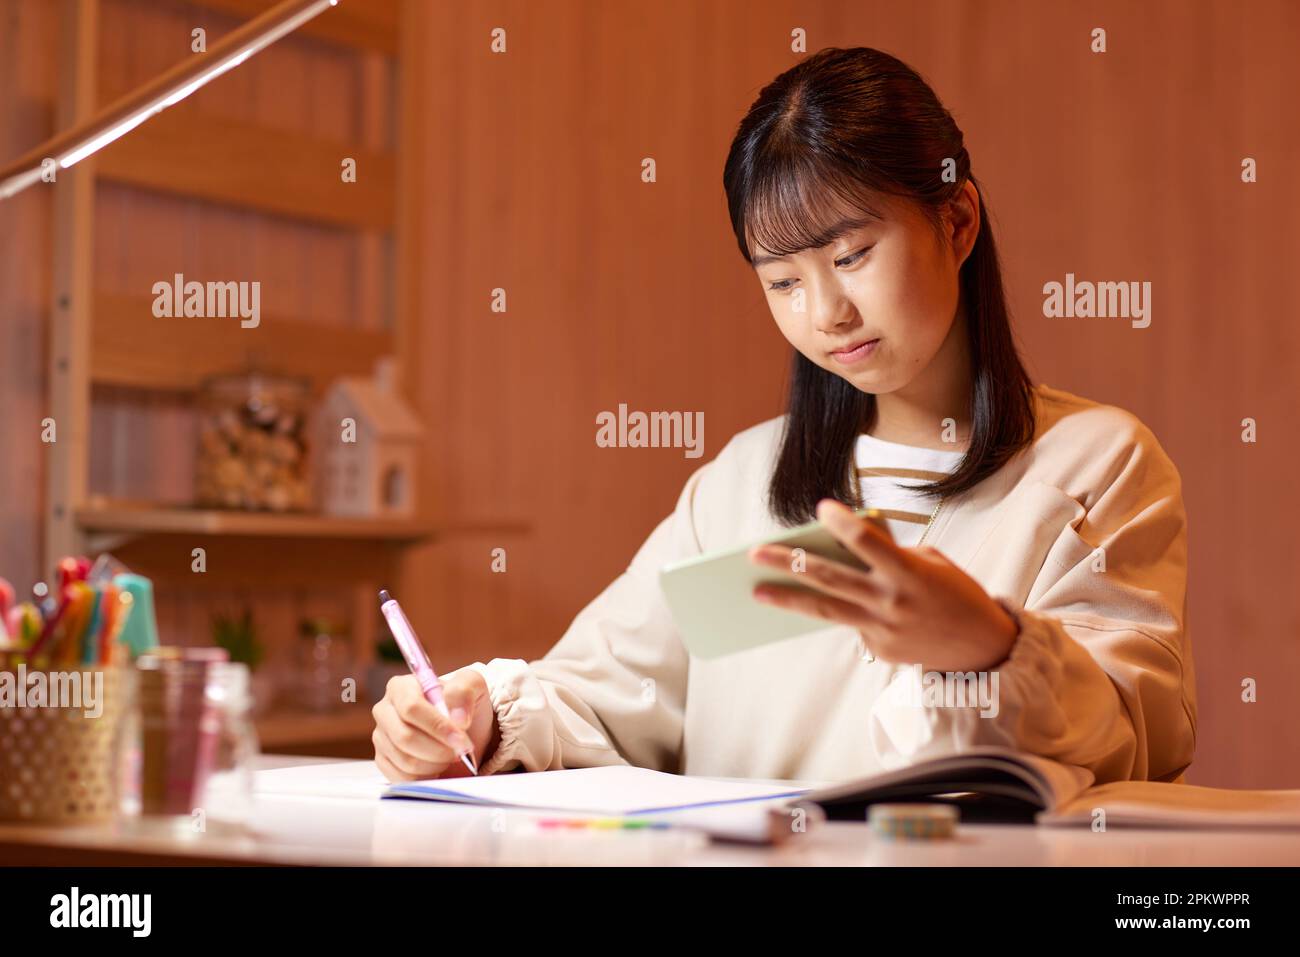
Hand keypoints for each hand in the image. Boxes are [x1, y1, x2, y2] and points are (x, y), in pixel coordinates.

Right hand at [372, 667, 498, 781]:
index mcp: (401, 687)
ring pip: (406, 760)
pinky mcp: (383, 761)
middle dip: (439, 749)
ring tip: (450, 756)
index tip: (460, 739)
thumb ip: (464, 692)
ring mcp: (381, 737)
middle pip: (405, 737)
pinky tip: (438, 766)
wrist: (460, 729)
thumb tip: (457, 718)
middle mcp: (384, 710)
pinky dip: (426, 777)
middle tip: (460, 752)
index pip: (411, 707)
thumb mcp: (473, 686)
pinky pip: (402, 778)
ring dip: (436, 764)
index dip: (437, 726)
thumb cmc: (462, 704)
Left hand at [747, 499, 1018, 672]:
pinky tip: (831, 607)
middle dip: (788, 563)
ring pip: (825, 610)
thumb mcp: (931, 562)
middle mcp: (892, 601)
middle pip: (830, 578)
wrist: (983, 648)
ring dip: (787, 598)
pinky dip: (841, 611)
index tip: (821, 507)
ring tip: (757, 591)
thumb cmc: (955, 593)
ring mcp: (883, 629)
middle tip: (753, 554)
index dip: (842, 522)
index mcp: (909, 572)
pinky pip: (853, 624)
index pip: (867, 542)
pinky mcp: (880, 649)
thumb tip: (845, 545)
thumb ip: (890, 553)